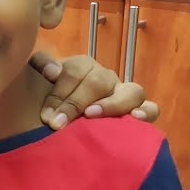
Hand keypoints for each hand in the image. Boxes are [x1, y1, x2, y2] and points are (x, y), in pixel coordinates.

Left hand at [30, 52, 160, 128]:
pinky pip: (151, 108)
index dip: (59, 92)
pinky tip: (135, 118)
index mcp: (82, 68)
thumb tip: (53, 71)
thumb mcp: (37, 80)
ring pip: (132, 91)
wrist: (55, 122)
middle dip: (75, 102)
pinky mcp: (137, 112)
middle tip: (57, 123)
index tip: (46, 115)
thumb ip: (40, 65)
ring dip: (112, 104)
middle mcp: (105, 78)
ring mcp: (123, 94)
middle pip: (98, 81)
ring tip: (91, 115)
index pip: (74, 71)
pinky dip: (146, 112)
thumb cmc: (46, 101)